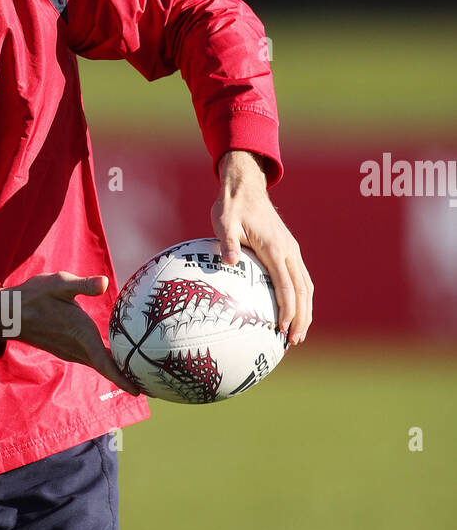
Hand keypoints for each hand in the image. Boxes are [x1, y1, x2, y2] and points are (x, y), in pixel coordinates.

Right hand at [0, 272, 142, 394]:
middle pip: (107, 369)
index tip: (139, 391)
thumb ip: (83, 285)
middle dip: (128, 380)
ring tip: (140, 378)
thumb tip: (104, 282)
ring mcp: (70, 351)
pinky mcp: (67, 348)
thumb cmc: (34, 296)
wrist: (8, 313)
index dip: (122, 378)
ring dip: (119, 373)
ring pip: (99, 366)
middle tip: (154, 389)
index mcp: (80, 335)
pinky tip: (117, 359)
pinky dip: (107, 364)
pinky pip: (92, 360)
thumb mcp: (59, 283)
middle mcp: (77, 348)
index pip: (105, 363)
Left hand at [212, 150, 313, 342]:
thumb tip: (229, 261)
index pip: (286, 284)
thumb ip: (227, 242)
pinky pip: (299, 278)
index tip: (283, 328)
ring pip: (305, 285)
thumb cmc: (231, 207)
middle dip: (301, 317)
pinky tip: (292, 313)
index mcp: (275, 247)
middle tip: (294, 341)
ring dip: (305, 310)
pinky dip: (300, 298)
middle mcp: (289, 250)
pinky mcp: (288, 250)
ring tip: (298, 334)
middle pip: (302, 290)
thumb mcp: (224, 222)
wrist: (245, 188)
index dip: (287, 308)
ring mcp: (291, 250)